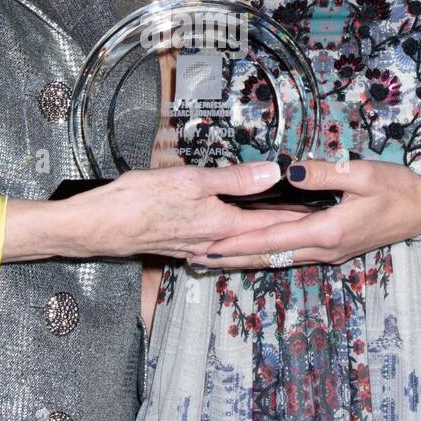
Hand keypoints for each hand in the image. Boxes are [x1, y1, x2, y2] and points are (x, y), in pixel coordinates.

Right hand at [63, 160, 308, 261]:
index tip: (322, 210)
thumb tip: (273, 173)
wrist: (98, 226)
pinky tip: (235, 235)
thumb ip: (234, 178)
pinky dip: (236, 239)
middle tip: (313, 219)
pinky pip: (219, 244)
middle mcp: (213, 241)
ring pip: (239, 242)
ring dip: (262, 235)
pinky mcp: (179, 246)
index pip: (271, 221)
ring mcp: (195, 247)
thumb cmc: (139, 202)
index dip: (298, 214)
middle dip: (286, 228)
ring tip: (284, 227)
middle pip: (258, 235)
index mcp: (221, 224)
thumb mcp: (190, 180)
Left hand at [186, 158, 420, 269]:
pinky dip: (266, 252)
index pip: (272, 238)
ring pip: (277, 258)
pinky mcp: (331, 249)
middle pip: (268, 256)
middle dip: (230, 257)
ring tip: (212, 257)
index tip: (208, 245)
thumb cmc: (396, 189)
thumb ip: (323, 173)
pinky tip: (250, 248)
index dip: (237, 243)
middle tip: (194, 257)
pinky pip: (290, 253)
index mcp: (327, 231)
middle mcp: (324, 248)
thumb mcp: (362, 173)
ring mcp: (328, 252)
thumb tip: (288, 171)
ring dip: (244, 257)